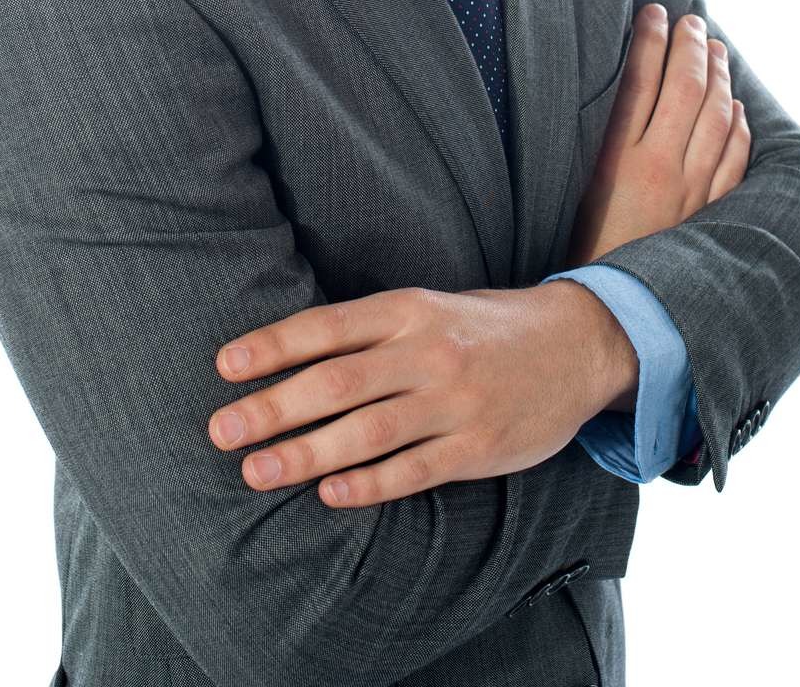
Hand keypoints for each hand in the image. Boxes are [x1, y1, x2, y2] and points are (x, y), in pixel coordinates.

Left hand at [208, 282, 631, 508]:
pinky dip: (369, 484)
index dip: (273, 346)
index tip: (225, 366)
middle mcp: (428, 351)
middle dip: (272, 407)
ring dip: (305, 453)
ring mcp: (455, 401)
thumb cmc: (484, 326)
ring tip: (256, 471)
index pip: (327, 326)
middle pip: (336, 382)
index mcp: (410, 308)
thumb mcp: (429, 306)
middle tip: (221, 430)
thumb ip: (370, 329)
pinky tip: (329, 494)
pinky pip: (414, 471)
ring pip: (367, 431)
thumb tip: (288, 356)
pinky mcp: (479, 448)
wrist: (577, 343)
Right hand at [564, 4, 750, 265]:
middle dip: (691, 47)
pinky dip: (738, 126)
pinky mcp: (710, 211)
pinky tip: (736, 108)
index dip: (651, 41)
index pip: (642, 81)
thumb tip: (626, 94)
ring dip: (719, 76)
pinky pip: (735, 157)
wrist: (614, 313)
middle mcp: (662, 168)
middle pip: (685, 89)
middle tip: (692, 22)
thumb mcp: (581, 189)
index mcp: (621, 160)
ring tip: (716, 49)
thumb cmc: (584, 250)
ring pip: (717, 116)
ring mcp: (693, 190)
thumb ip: (604, 144)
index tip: (655, 13)